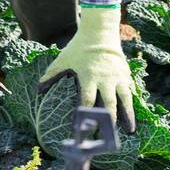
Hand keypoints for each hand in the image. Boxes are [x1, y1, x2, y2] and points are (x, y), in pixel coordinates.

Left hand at [40, 6, 134, 131]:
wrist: (100, 32)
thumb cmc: (79, 47)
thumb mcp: (63, 60)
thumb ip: (51, 75)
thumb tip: (38, 90)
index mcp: (89, 77)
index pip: (86, 101)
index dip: (84, 116)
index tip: (82, 130)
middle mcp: (105, 79)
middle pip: (108, 104)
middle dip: (108, 122)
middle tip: (107, 138)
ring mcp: (117, 76)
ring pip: (124, 99)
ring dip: (127, 115)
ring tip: (129, 130)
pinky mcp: (125, 73)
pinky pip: (130, 91)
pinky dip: (131, 103)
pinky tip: (132, 114)